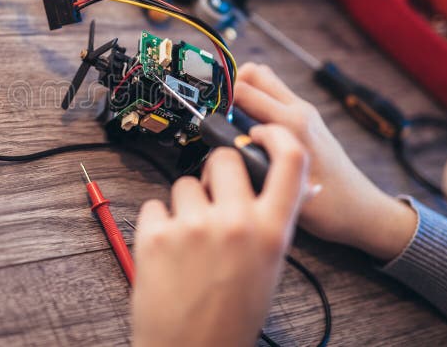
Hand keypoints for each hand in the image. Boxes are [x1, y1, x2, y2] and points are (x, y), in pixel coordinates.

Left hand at [131, 126, 308, 346]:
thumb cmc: (232, 314)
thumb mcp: (268, 267)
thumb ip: (269, 223)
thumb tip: (277, 185)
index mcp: (272, 232)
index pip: (291, 160)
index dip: (275, 135)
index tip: (260, 131)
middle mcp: (235, 222)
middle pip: (223, 158)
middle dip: (216, 171)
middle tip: (211, 196)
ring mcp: (193, 226)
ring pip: (184, 183)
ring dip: (185, 203)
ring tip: (189, 241)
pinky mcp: (155, 234)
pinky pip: (155, 205)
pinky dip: (158, 223)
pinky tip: (166, 251)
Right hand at [234, 63, 417, 260]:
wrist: (362, 211)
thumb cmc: (329, 206)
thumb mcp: (284, 189)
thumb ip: (252, 165)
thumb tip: (221, 149)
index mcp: (292, 124)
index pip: (244, 89)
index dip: (219, 98)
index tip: (206, 114)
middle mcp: (299, 111)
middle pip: (254, 72)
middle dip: (230, 86)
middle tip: (217, 112)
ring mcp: (304, 112)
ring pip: (265, 79)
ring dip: (244, 90)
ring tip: (230, 118)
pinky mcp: (306, 119)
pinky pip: (274, 95)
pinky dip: (256, 101)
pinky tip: (249, 128)